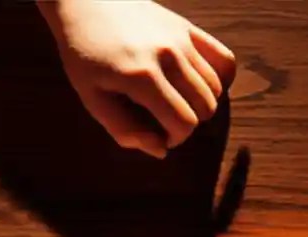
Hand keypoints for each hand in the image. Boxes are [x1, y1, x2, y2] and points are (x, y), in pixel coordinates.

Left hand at [42, 0, 235, 158]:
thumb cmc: (83, 54)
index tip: (160, 136)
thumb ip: (124, 130)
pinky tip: (202, 85)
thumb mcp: (91, 98)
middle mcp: (168, 56)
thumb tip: (161, 151)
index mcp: (142, 77)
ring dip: (202, 104)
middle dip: (189, 124)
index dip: (176, 139)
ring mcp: (181, 39)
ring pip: (215, 88)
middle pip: (205, 108)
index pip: (184, 123)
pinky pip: (224, 59)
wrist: (84, 2)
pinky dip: (221, 79)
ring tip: (179, 102)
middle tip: (167, 120)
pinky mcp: (188, 27)